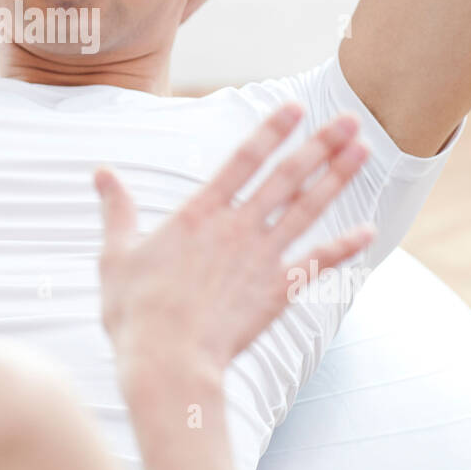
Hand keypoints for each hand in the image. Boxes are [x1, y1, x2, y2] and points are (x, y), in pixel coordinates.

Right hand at [94, 104, 375, 390]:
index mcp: (198, 214)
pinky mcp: (276, 293)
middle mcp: (236, 229)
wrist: (167, 362)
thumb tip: (102, 174)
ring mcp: (260, 260)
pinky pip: (317, 264)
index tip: (295, 107)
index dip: (271, 130)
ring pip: (308, 210)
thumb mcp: (115, 255)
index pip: (243, 159)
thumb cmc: (135, 313)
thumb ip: (117, 211)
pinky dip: (344, 247)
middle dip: (321, 144)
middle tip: (352, 118)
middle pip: (287, 177)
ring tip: (364, 151)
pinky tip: (368, 231)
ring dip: (338, 178)